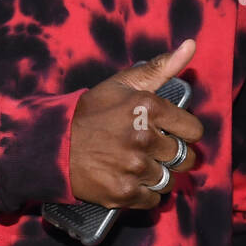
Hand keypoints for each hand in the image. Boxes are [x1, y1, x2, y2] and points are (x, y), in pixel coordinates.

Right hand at [66, 40, 202, 207]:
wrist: (52, 144)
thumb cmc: (90, 112)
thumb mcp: (123, 83)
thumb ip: (160, 67)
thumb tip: (192, 45)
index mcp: (149, 108)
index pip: (193, 130)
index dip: (184, 132)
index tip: (171, 132)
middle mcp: (144, 138)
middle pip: (184, 158)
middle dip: (171, 155)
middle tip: (152, 151)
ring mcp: (134, 167)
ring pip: (169, 180)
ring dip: (158, 176)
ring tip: (138, 166)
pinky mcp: (123, 192)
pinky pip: (153, 200)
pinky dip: (145, 194)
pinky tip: (130, 181)